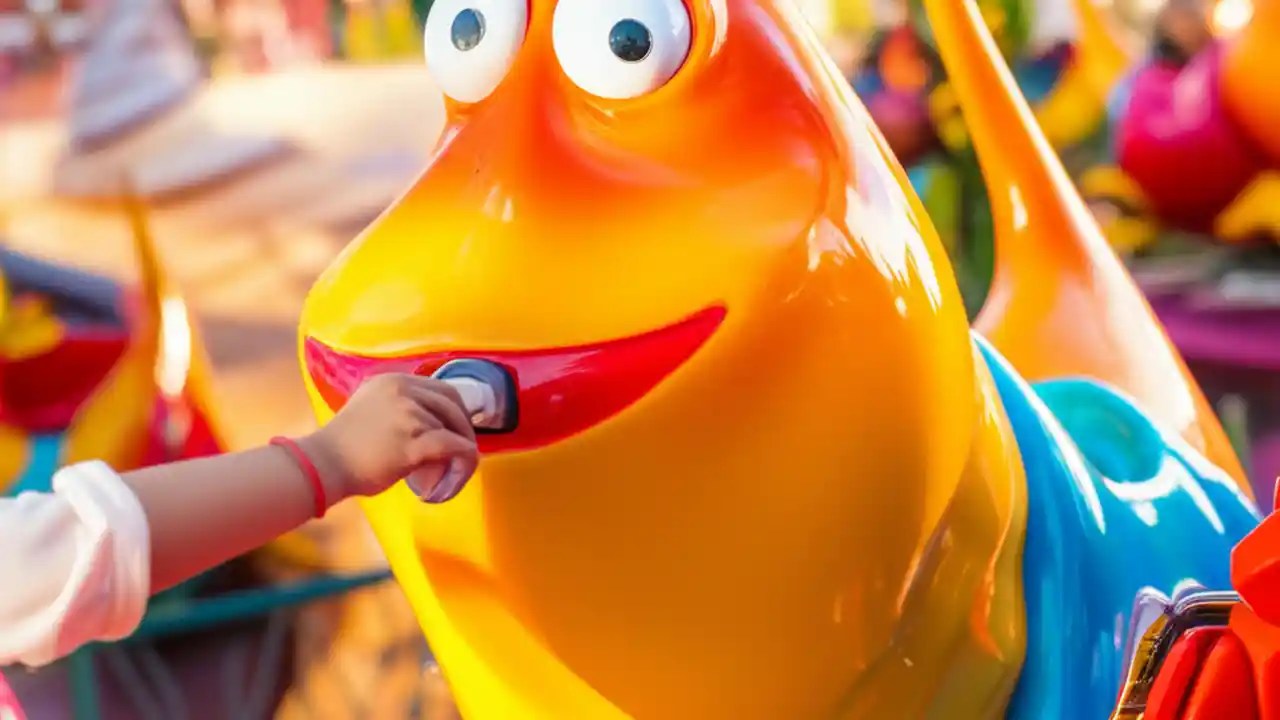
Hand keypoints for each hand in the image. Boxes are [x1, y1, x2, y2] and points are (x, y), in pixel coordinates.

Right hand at [300, 373, 478, 504]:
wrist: (321, 466)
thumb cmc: (343, 446)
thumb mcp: (371, 407)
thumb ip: (398, 406)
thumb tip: (432, 421)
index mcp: (393, 380)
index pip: (442, 389)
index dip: (457, 411)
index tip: (458, 429)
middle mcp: (403, 391)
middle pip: (453, 405)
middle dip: (465, 428)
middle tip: (464, 450)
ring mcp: (409, 415)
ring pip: (455, 430)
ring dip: (461, 451)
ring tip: (453, 471)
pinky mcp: (412, 443)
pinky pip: (454, 448)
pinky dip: (464, 462)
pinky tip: (459, 474)